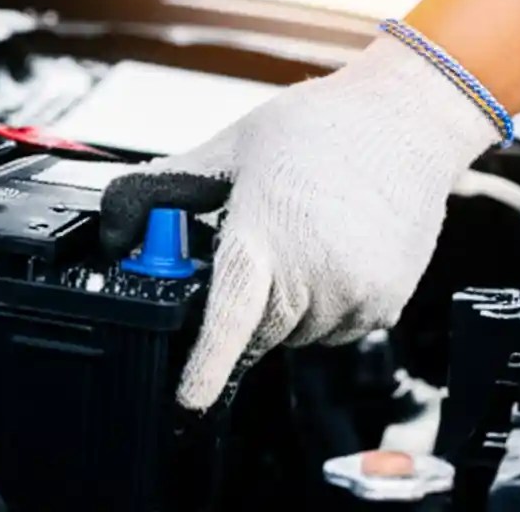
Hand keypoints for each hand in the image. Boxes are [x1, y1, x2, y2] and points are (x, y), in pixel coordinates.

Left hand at [100, 35, 498, 410]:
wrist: (404, 119)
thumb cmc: (314, 129)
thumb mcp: (225, 151)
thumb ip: (160, 191)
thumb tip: (114, 231)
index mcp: (264, 235)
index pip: (230, 318)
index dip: (207, 366)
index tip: (190, 400)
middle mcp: (314, 274)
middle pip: (257, 332)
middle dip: (244, 307)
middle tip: (259, 247)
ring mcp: (356, 294)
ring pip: (297, 335)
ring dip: (287, 308)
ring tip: (304, 238)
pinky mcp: (387, 305)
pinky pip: (337, 330)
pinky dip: (325, 307)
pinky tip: (333, 252)